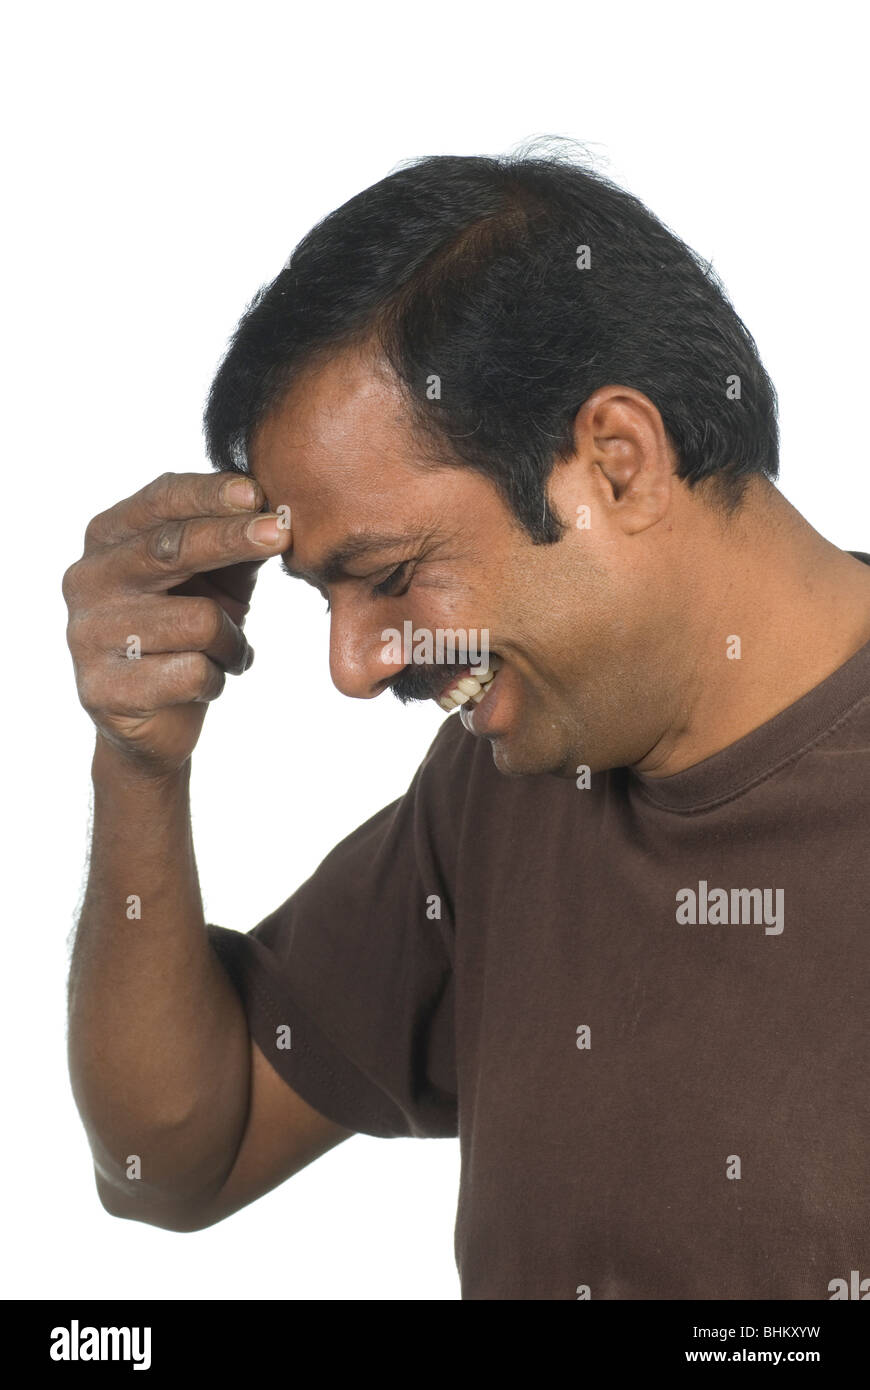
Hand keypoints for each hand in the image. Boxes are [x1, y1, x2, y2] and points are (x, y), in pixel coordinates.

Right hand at [62, 471, 289, 776]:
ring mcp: (88, 635)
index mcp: (107, 539)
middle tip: (281, 533)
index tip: (257, 493)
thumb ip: (235, 540)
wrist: (158, 720)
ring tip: (227, 652)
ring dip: (232, 640)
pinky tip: (206, 683)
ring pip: (197, 620)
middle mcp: (87, 580)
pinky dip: (218, 678)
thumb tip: (278, 507)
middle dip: (233, 538)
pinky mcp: (103, 689)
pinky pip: (194, 672)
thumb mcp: (216, 579)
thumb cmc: (188, 633)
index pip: (159, 501)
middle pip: (171, 549)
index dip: (209, 493)